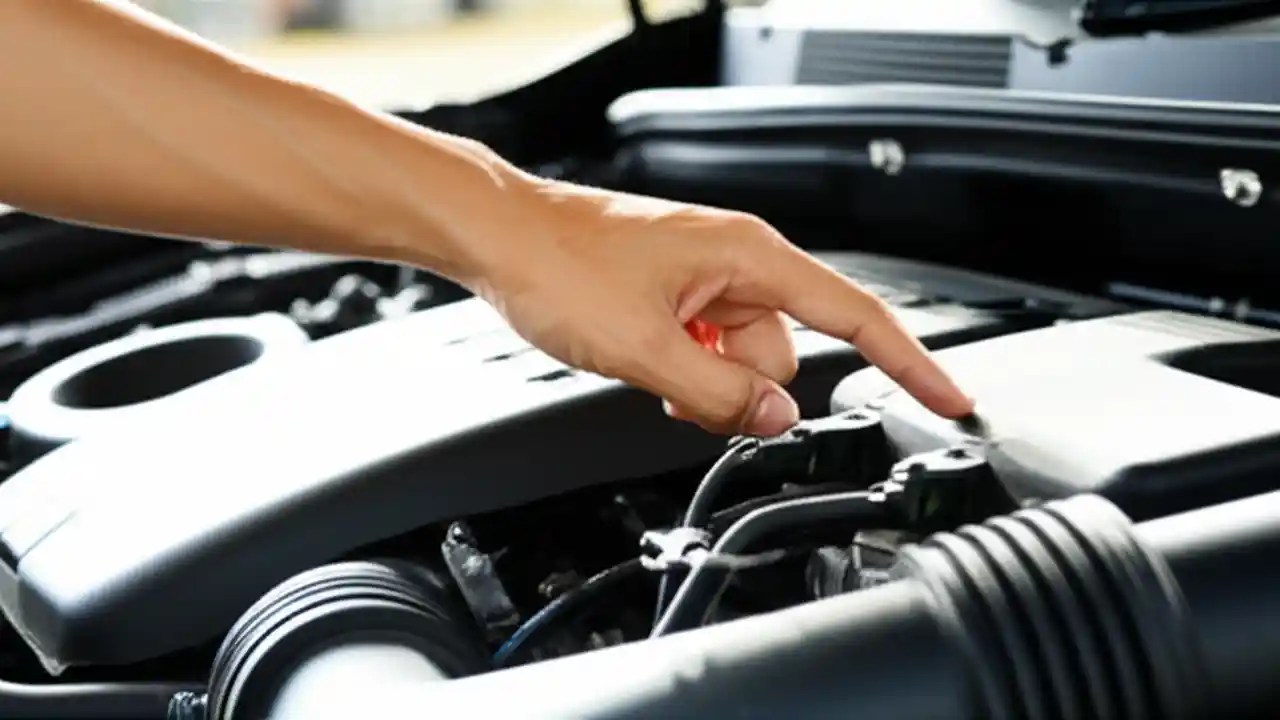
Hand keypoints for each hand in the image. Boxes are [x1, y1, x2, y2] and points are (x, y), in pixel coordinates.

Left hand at [461, 176, 973, 435]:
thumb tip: (779, 418)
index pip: (856, 317)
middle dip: (746, 392)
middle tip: (680, 389)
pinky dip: (688, 374)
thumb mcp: (645, 346)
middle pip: (785, 354)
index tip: (949, 397)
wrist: (500, 238)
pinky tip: (646, 364)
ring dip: (708, 386)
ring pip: (744, 361)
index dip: (910, 363)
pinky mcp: (680, 295)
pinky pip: (710, 352)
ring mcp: (707, 280)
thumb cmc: (560, 265)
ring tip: (648, 368)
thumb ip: (720, 392)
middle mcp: (738, 263)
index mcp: (751, 257)